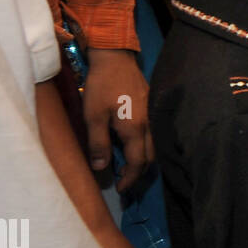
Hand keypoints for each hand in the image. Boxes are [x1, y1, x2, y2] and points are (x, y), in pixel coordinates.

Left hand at [82, 48, 152, 191]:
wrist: (116, 57)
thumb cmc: (101, 86)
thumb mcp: (93, 115)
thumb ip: (98, 143)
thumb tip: (102, 168)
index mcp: (135, 129)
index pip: (137, 163)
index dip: (129, 179)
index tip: (120, 190)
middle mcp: (149, 125)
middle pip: (150, 158)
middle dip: (139, 173)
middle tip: (124, 181)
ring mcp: (153, 115)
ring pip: (154, 146)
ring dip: (143, 160)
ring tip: (128, 166)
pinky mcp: (151, 107)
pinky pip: (154, 134)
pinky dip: (146, 146)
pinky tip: (134, 144)